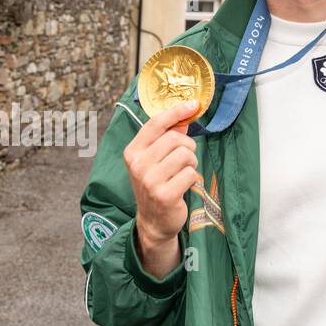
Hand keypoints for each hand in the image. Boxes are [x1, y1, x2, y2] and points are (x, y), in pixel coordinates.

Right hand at [124, 101, 200, 274]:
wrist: (153, 221)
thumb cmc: (155, 185)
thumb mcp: (154, 160)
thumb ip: (166, 138)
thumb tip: (184, 116)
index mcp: (132, 152)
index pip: (155, 124)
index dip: (176, 111)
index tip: (193, 104)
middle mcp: (138, 165)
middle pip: (175, 138)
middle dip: (187, 146)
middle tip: (186, 158)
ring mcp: (150, 181)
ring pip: (185, 155)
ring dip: (191, 163)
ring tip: (184, 173)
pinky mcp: (165, 195)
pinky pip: (191, 174)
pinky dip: (193, 178)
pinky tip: (184, 186)